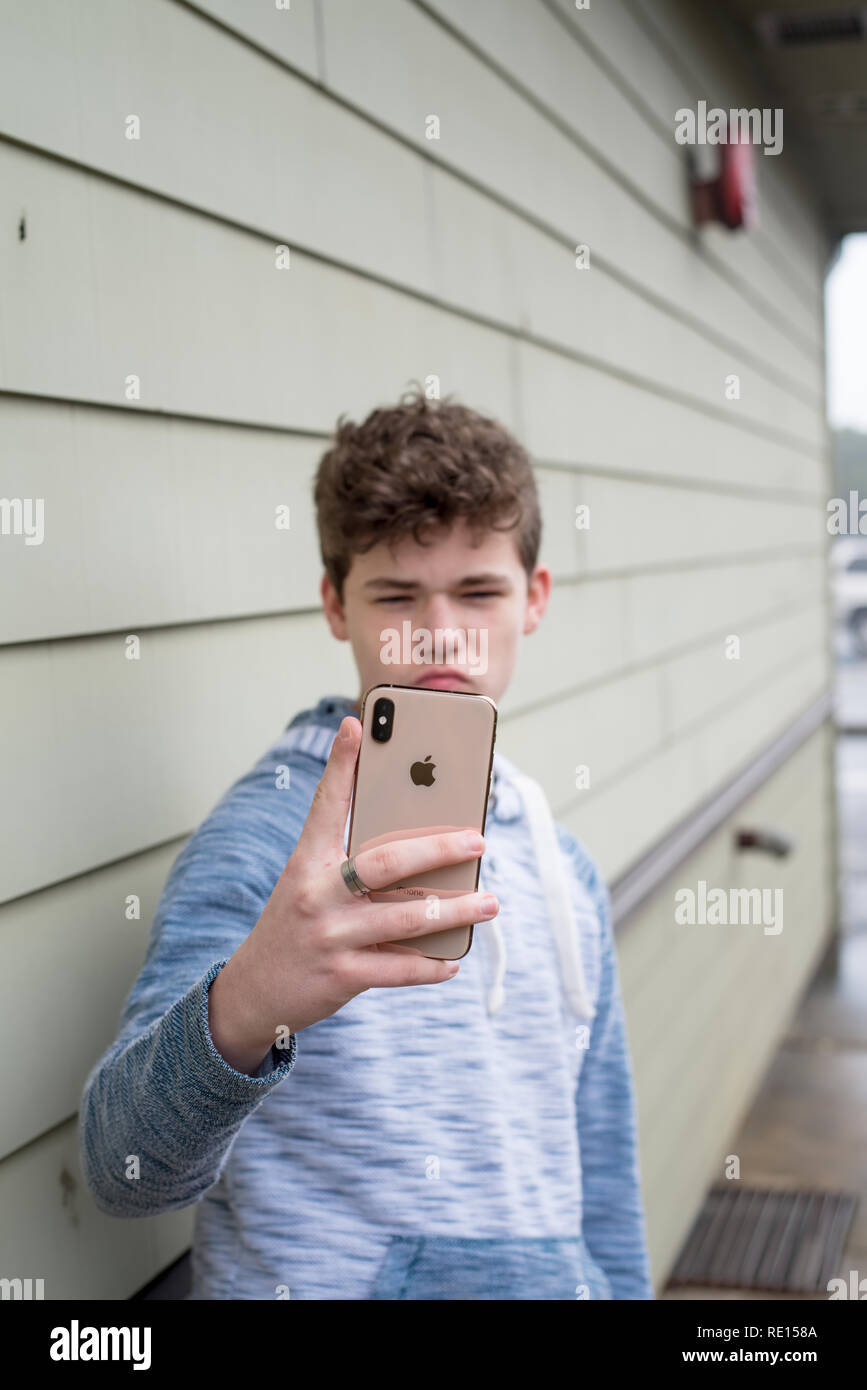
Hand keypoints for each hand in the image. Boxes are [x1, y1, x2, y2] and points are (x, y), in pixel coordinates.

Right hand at [207, 715, 498, 1072]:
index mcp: (306, 862)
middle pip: (384, 861)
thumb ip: (350, 861)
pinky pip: (399, 968)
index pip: (326, 805)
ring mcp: (330, 936)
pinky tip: (453, 960)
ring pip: (405, 917)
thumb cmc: (296, 925)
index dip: (341, 764)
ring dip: (455, 909)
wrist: (252, 992)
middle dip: (438, 847)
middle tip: (477, 841)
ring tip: (489, 902)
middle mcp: (316, 894)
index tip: (356, 724)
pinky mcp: (342, 976)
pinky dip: (432, 965)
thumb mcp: (307, 883)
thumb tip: (420, 845)